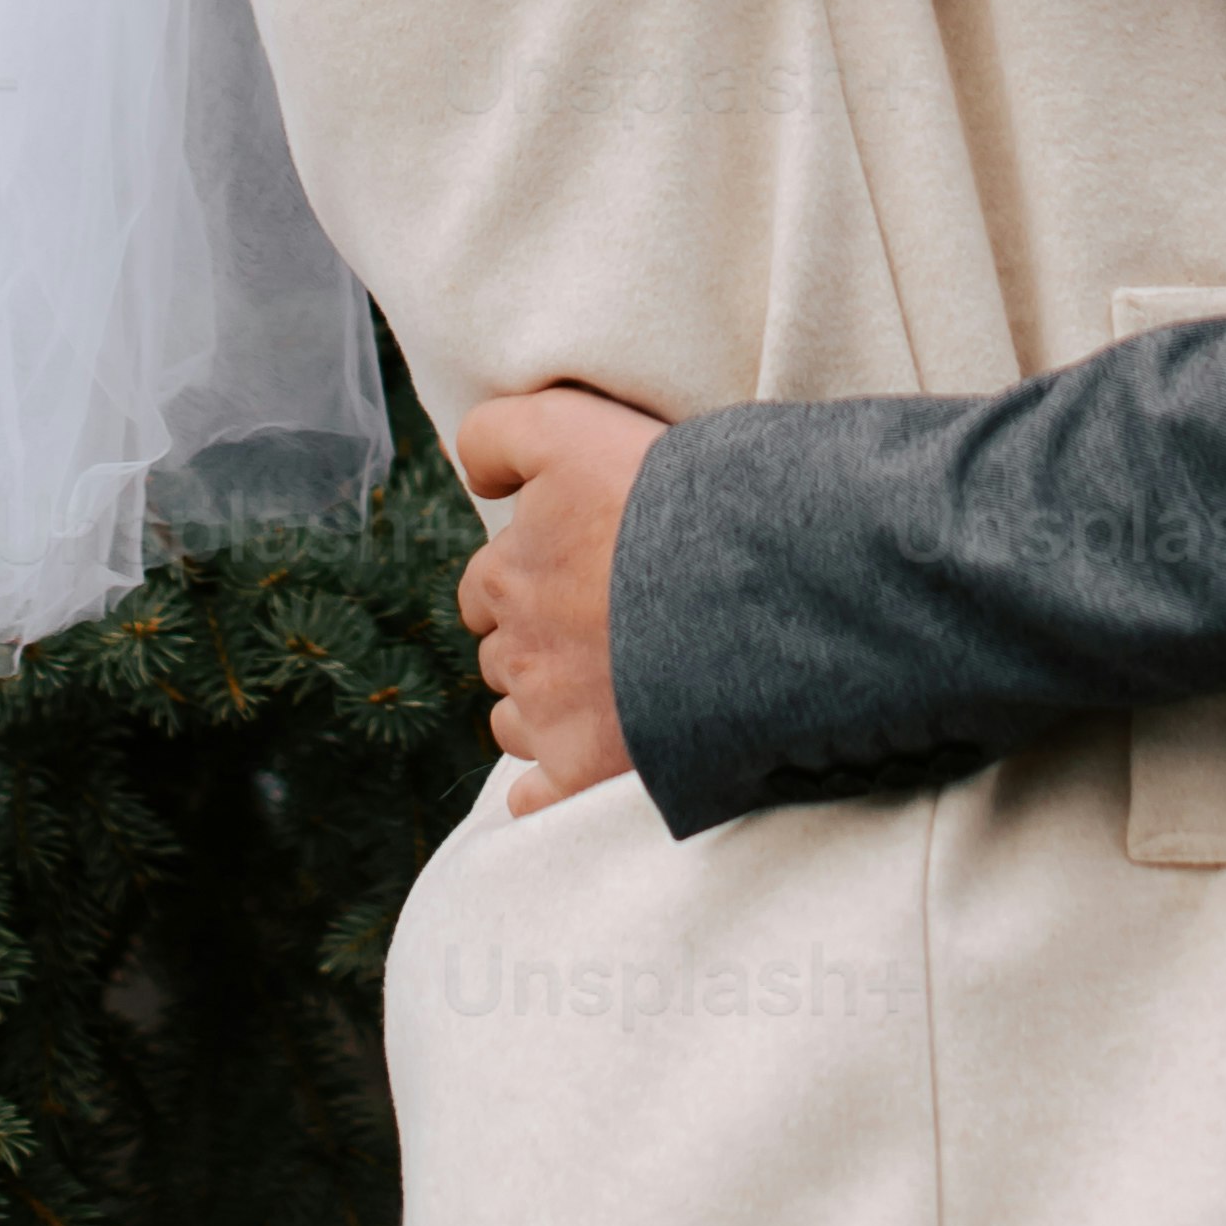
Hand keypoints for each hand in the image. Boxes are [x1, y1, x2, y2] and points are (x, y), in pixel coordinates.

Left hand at [453, 383, 667, 812]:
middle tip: (604, 628)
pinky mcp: (585, 770)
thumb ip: (499, 435)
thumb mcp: (572, 427)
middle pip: (502, 655)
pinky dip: (546, 789)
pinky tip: (576, 768)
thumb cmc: (669, 496)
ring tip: (609, 688)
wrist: (753, 580)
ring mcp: (550, 716)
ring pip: (514, 722)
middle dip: (536, 644)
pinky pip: (535, 798)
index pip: (485, 585)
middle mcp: (516, 647)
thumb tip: (473, 476)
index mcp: (506, 573)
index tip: (577, 572)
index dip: (527, 576)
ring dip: (542, 710)